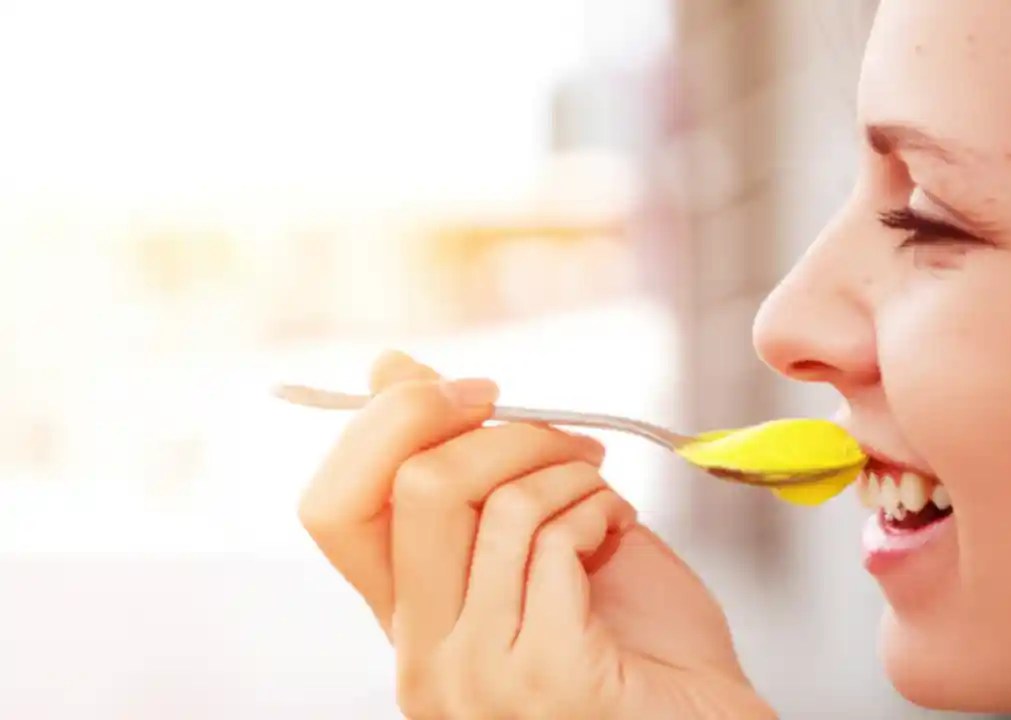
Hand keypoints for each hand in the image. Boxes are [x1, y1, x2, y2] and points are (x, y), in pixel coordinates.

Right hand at [299, 351, 774, 719]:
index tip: (470, 394)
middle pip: (413, 486)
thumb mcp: (533, 542)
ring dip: (567, 469)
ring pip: (492, 504)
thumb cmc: (635, 641)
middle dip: (506, 433)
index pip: (332, 509)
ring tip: (602, 492)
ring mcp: (477, 677)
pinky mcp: (546, 676)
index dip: (388, 425)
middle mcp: (423, 658)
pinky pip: (552, 541)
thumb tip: (392, 369)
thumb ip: (467, 474)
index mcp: (410, 621)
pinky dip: (597, 507)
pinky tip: (618, 526)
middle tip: (568, 444)